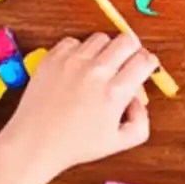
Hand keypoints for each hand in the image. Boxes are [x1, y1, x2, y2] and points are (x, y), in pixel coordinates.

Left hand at [1, 33, 158, 179]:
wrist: (35, 142)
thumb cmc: (75, 145)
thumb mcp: (119, 143)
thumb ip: (141, 122)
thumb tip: (139, 99)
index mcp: (115, 92)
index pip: (144, 60)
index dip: (149, 63)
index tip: (145, 67)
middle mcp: (96, 72)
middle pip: (128, 40)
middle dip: (133, 50)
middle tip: (127, 62)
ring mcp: (72, 62)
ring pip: (102, 38)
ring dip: (106, 50)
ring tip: (100, 67)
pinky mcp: (53, 58)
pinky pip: (74, 41)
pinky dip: (79, 51)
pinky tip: (78, 68)